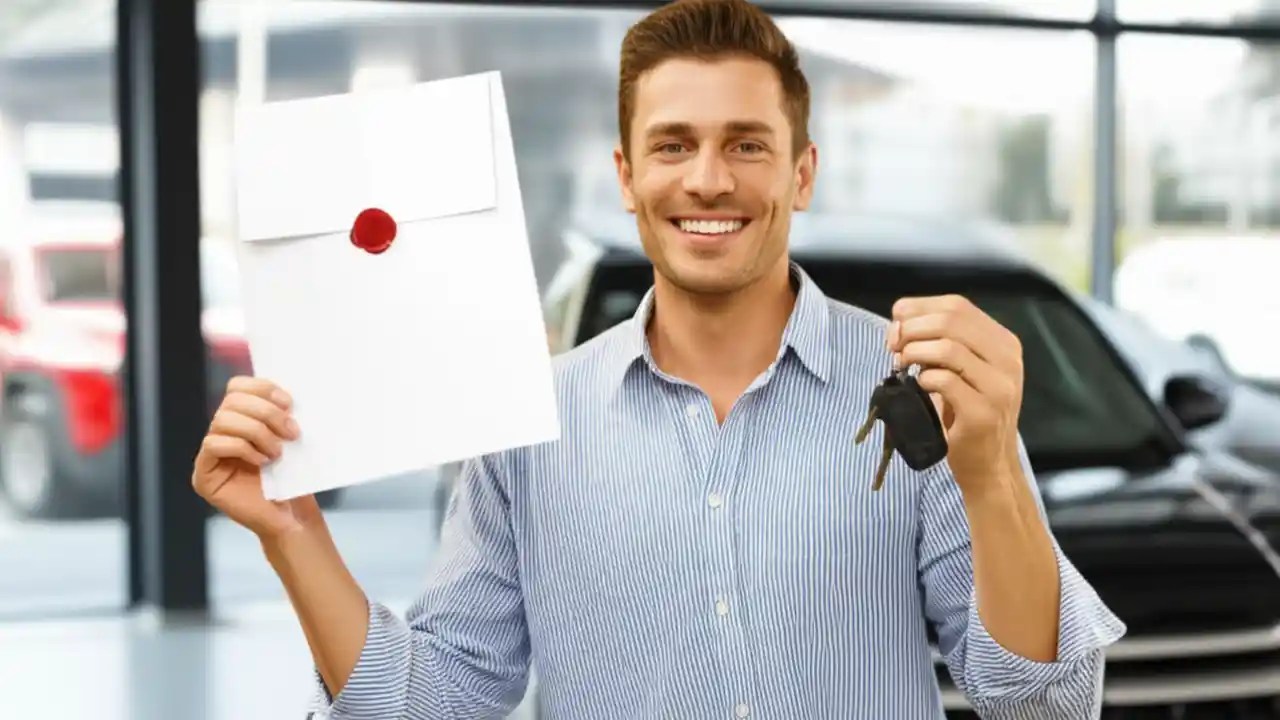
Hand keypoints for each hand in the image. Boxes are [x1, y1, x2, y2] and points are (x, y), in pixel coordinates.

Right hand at [192, 376, 319, 539]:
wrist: (291, 515)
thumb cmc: (293, 478)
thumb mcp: (290, 439)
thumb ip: (281, 414)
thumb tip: (286, 393)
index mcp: (240, 418)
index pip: (237, 387)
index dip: (261, 388)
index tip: (289, 403)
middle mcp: (220, 433)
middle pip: (231, 401)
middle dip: (265, 413)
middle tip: (291, 432)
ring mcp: (209, 455)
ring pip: (222, 420)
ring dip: (257, 432)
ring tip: (277, 452)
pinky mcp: (203, 475)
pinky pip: (213, 445)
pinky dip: (241, 448)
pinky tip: (262, 462)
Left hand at [887, 294, 1023, 492]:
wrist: (988, 464)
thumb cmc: (966, 414)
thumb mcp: (960, 370)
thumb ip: (938, 342)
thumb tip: (897, 322)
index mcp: (1003, 342)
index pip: (956, 305)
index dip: (918, 309)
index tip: (895, 326)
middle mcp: (1008, 359)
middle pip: (950, 320)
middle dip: (911, 329)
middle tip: (893, 348)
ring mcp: (999, 386)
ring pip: (948, 347)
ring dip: (914, 352)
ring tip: (903, 365)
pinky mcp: (983, 412)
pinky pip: (945, 381)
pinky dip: (923, 379)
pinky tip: (920, 388)